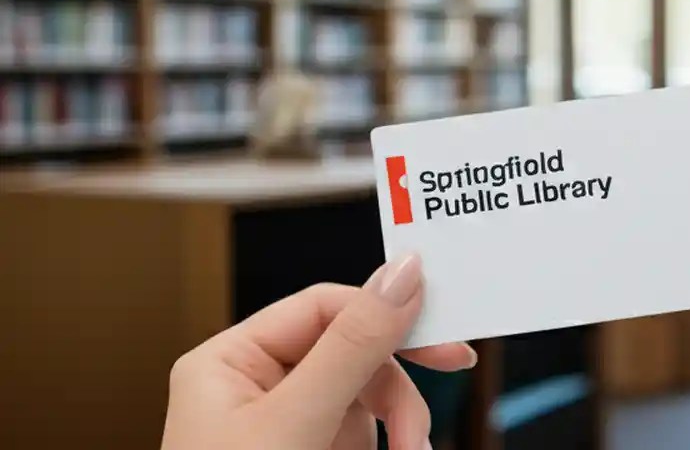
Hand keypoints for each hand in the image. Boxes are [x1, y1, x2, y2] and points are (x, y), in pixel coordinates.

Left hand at [161, 254, 474, 449]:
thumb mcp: (298, 423)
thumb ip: (352, 346)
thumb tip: (401, 274)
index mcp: (228, 364)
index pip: (324, 308)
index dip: (385, 314)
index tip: (442, 336)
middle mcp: (254, 388)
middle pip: (354, 352)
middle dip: (395, 392)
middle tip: (432, 410)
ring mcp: (284, 426)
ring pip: (368, 397)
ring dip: (398, 428)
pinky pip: (365, 434)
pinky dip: (388, 446)